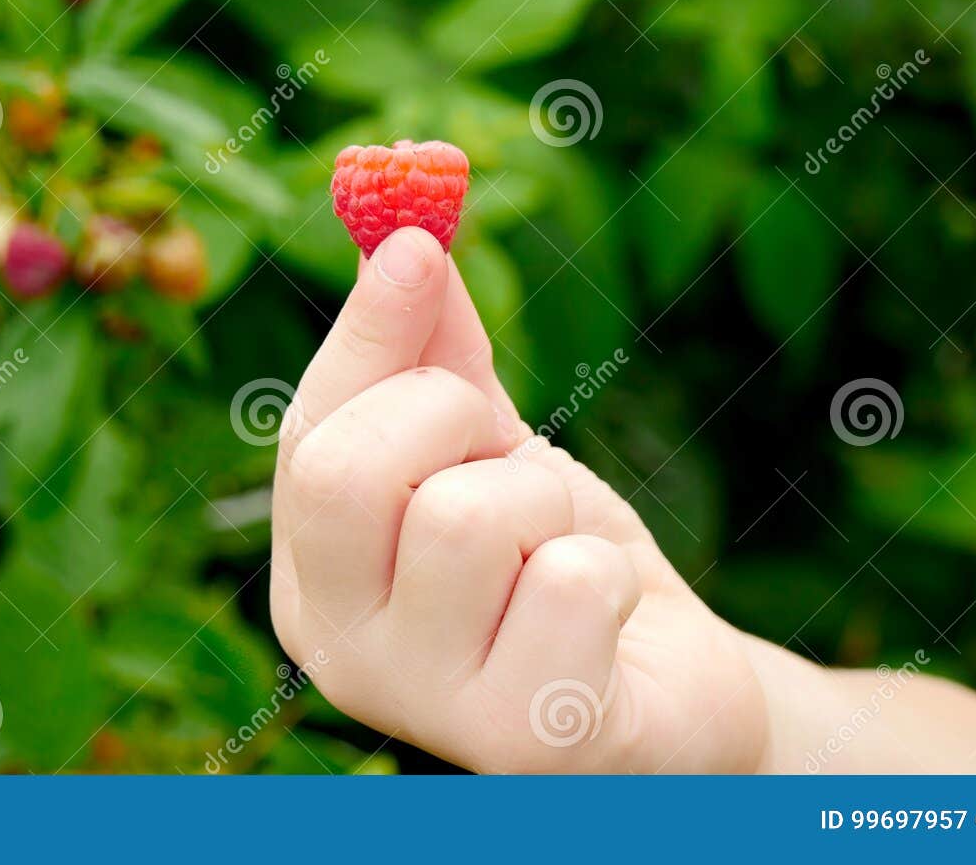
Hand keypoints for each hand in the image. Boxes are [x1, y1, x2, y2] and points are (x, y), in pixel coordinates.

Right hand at [269, 228, 766, 772]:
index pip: (306, 440)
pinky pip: (569, 582)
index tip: (417, 237)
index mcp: (317, 575)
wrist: (669, 684)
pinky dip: (606, 569)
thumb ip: (433, 354)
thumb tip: (400, 234)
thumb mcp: (487, 447)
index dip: (365, 333)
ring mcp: (427, 706)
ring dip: (546, 501)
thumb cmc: (557, 559)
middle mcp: (343, 649)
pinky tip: (605, 613)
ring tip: (560, 544)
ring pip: (467, 517)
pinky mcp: (526, 740)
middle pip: (346, 475)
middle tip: (502, 442)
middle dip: (449, 417)